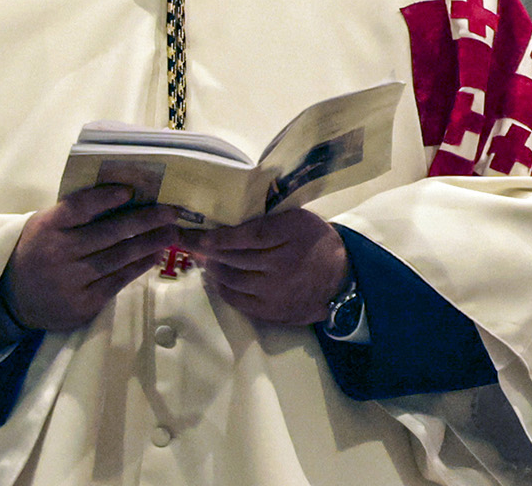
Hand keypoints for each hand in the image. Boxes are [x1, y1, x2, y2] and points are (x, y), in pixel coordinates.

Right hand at [2, 185, 182, 332]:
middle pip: (108, 232)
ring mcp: (70, 281)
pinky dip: (139, 266)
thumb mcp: (46, 225)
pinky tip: (155, 255)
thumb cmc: (39, 251)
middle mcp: (57, 253)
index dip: (105, 198)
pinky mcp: (82, 304)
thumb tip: (125, 194)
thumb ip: (75, 213)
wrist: (12, 299)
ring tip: (172, 232)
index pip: (78, 207)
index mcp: (47, 227)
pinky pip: (117, 281)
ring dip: (150, 243)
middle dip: (145, 220)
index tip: (130, 191)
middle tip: (172, 212)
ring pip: (118, 257)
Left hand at [191, 207, 353, 328]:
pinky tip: (218, 279)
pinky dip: (222, 288)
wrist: (340, 277)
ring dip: (214, 269)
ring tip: (206, 261)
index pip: (248, 236)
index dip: (220, 237)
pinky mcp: (270, 311)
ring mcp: (275, 291)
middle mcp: (283, 265)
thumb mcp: (299, 220)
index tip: (198, 236)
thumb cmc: (315, 241)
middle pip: (235, 258)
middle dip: (208, 252)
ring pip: (232, 279)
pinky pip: (236, 299)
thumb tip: (229, 223)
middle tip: (191, 245)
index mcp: (292, 235)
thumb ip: (269, 220)